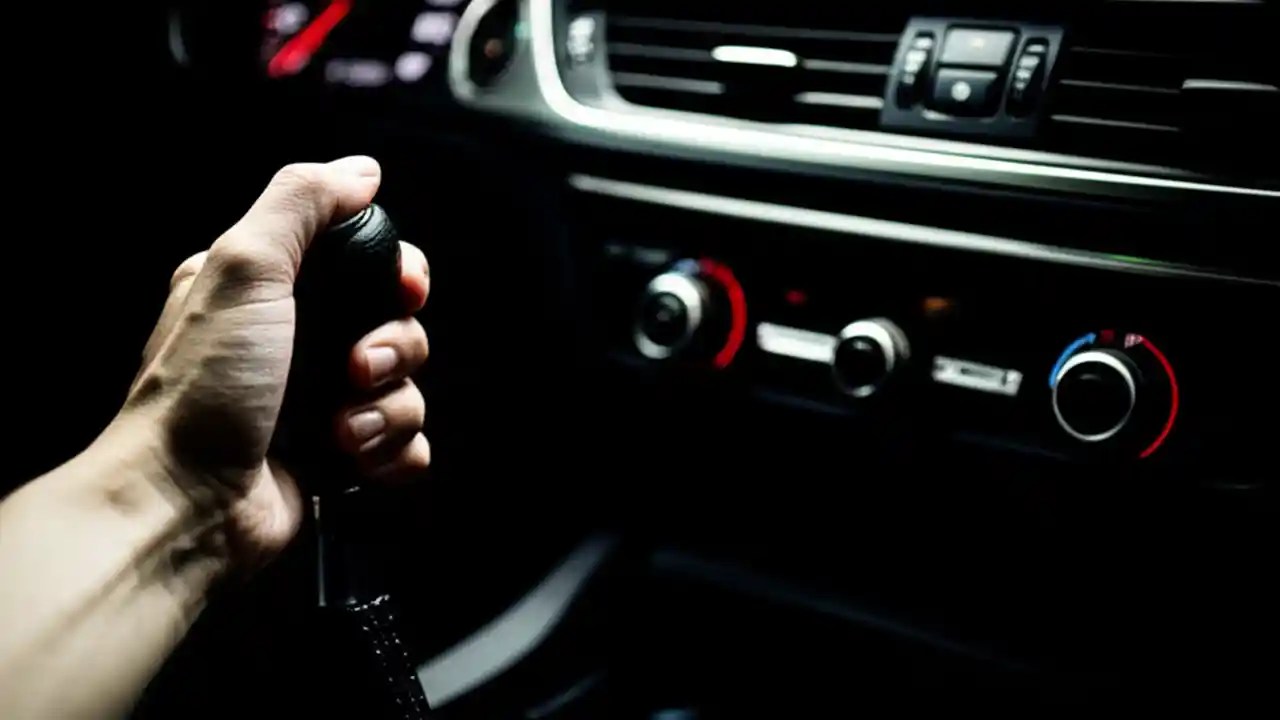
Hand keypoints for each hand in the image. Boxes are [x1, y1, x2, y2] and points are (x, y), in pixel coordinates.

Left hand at [124, 156, 429, 567]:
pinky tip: (356, 460)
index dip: (399, 275)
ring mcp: (321, 403)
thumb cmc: (199, 391)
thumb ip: (301, 203)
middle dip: (394, 348)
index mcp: (271, 289)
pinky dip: (392, 453)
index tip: (400, 290)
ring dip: (388, 410)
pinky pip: (406, 445)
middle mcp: (298, 343)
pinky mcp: (340, 458)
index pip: (368, 261)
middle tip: (355, 369)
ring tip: (341, 430)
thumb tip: (362, 171)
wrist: (185, 507)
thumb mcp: (242, 268)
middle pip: (400, 324)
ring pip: (409, 387)